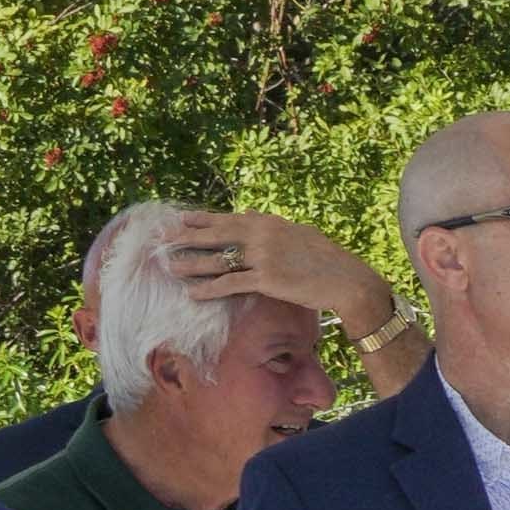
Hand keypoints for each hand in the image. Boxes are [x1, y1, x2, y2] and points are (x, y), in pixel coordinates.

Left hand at [175, 211, 405, 340]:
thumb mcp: (300, 233)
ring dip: (191, 264)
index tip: (180, 219)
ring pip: (218, 260)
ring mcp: (263, 256)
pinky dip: (209, 289)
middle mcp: (262, 235)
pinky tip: (193, 293)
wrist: (348, 281)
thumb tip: (248, 216)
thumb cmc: (328, 260)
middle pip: (216, 235)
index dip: (202, 220)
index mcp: (269, 223)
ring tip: (170, 267)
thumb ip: (271, 225)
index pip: (228, 219)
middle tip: (161, 238)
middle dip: (186, 237)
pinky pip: (230, 284)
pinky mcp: (266, 279)